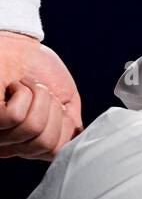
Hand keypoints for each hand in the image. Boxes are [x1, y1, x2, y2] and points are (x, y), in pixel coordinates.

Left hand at [0, 31, 83, 160]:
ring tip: (26, 87)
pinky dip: (23, 94)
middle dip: (52, 109)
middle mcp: (12, 144)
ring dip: (38, 98)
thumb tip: (77, 141)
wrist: (19, 46)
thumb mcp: (67, 99)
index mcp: (31, 143)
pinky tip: (14, 86)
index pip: (56, 151)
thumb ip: (72, 127)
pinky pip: (16, 117)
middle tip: (40, 92)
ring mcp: (0, 133)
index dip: (63, 123)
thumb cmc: (39, 69)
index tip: (55, 103)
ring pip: (32, 128)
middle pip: (45, 144)